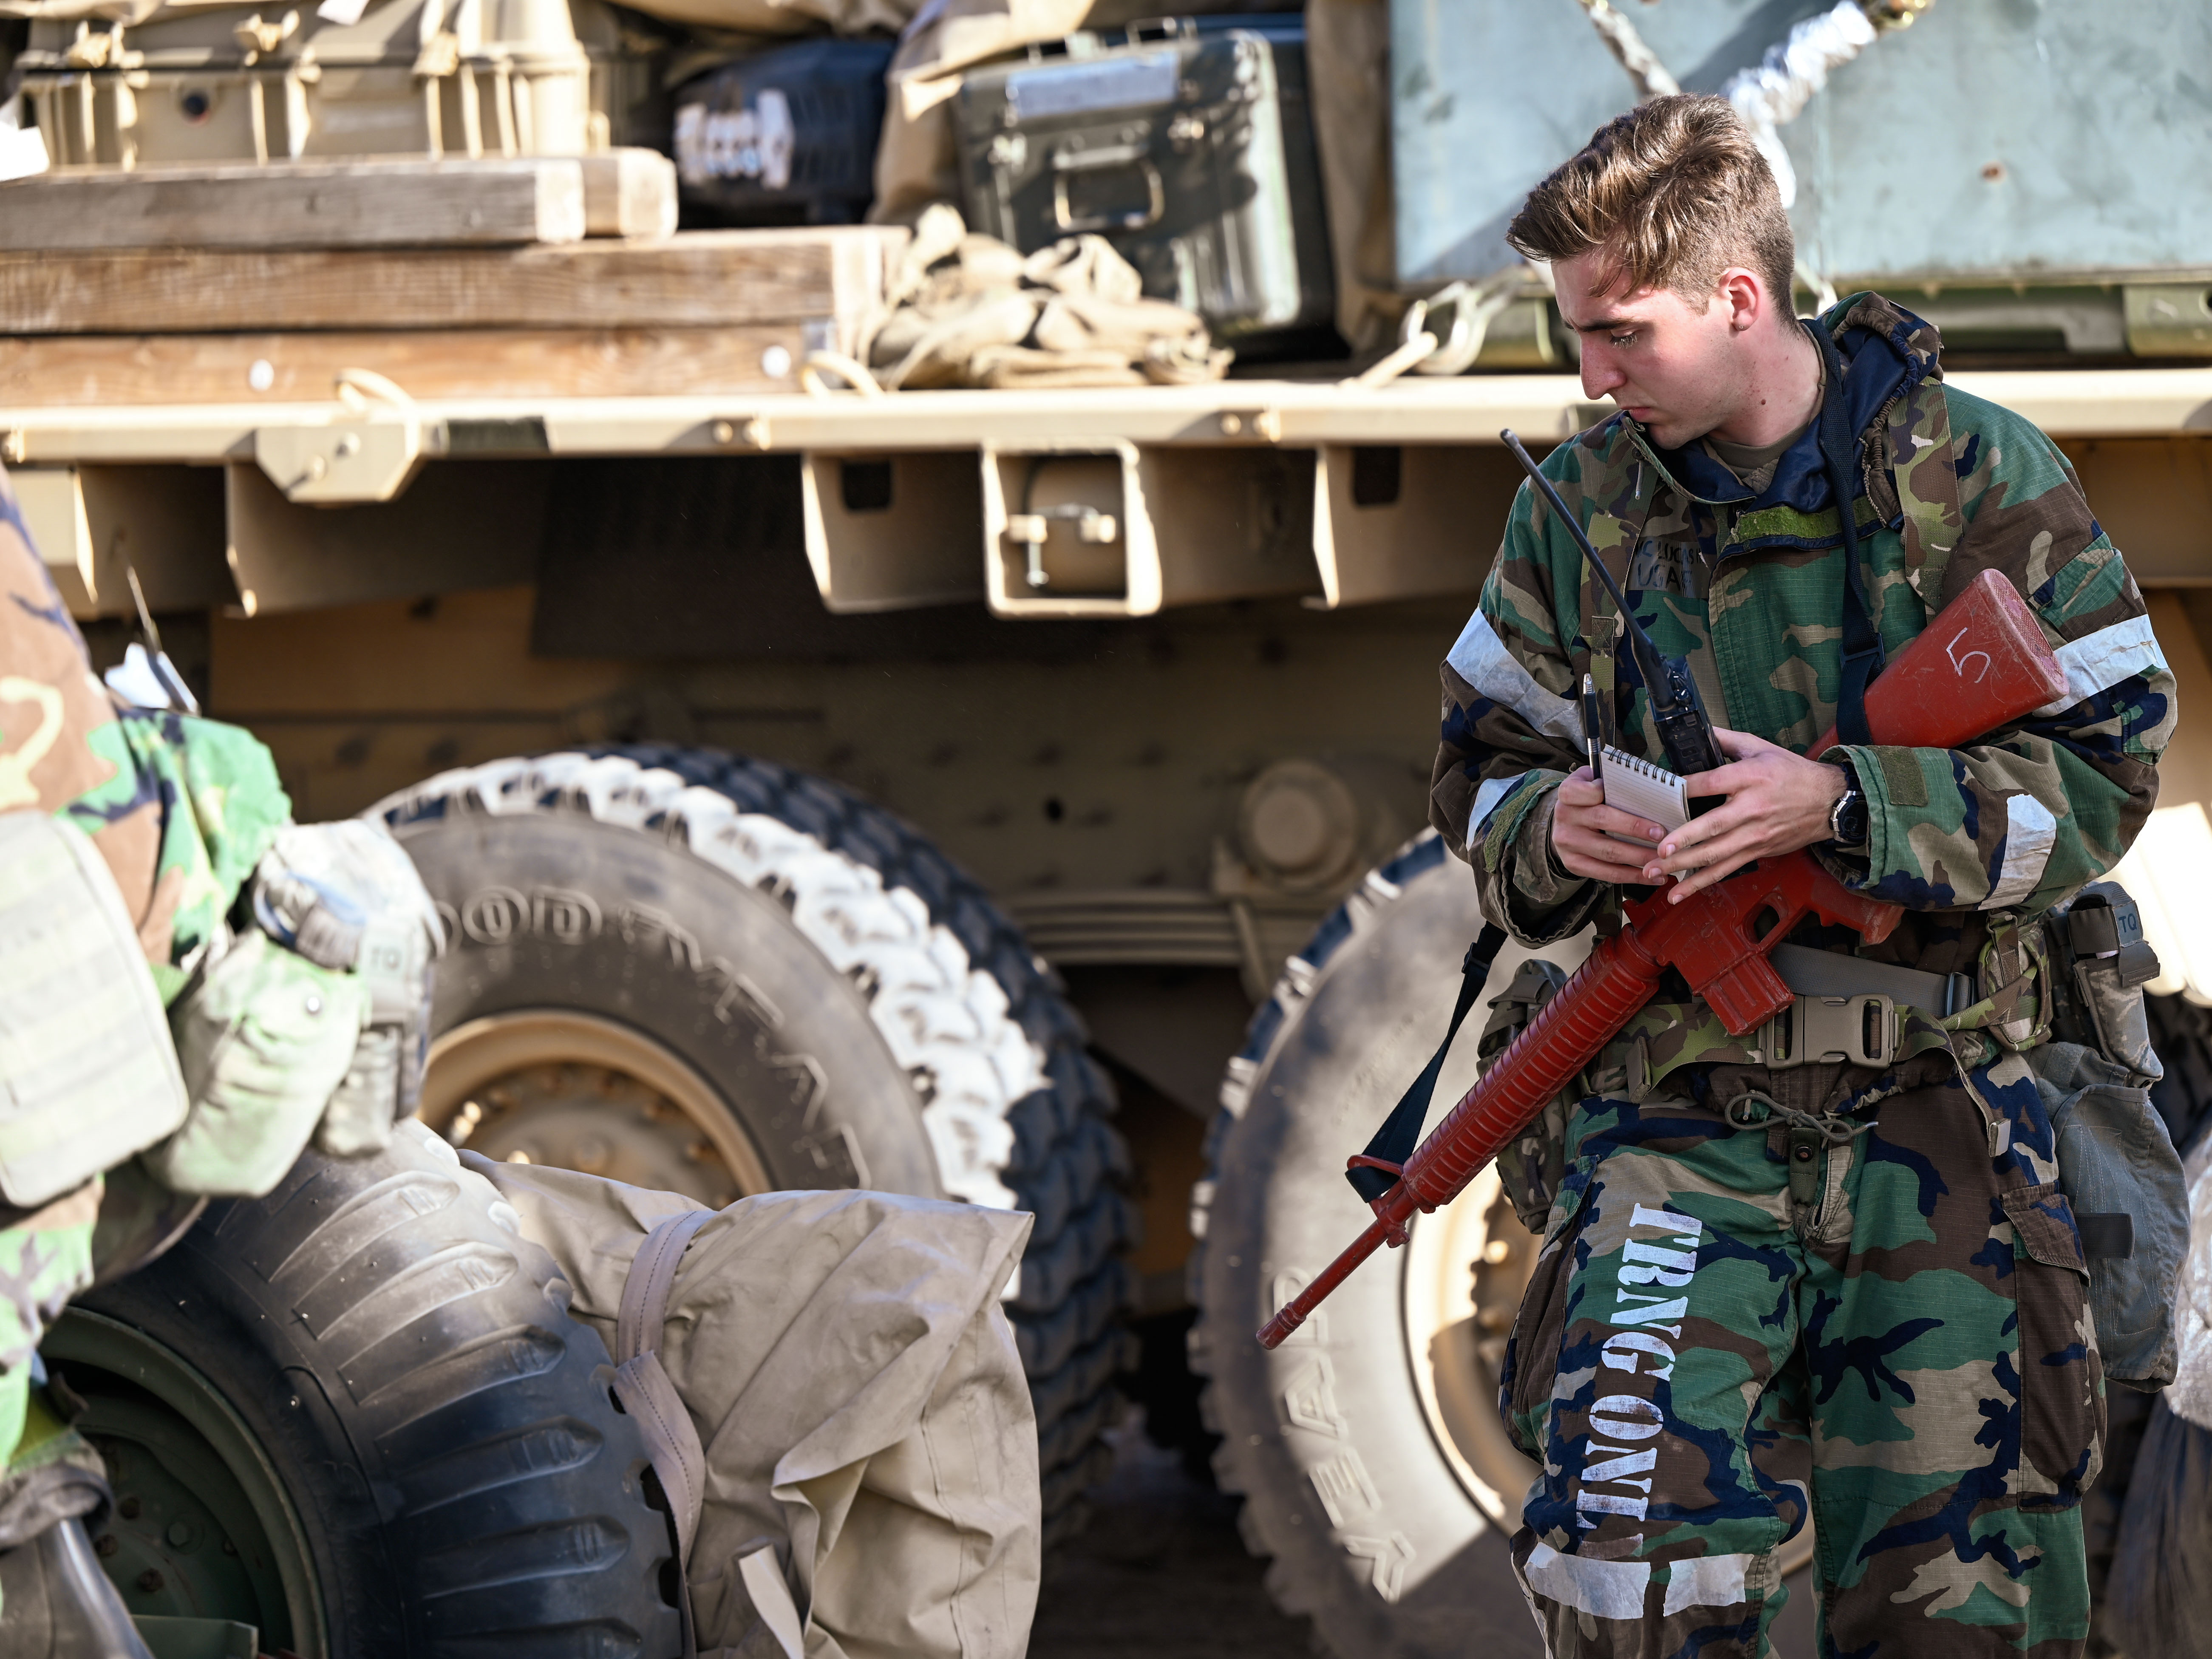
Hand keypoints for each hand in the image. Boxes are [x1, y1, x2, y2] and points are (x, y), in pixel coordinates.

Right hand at [1549, 766, 1673, 883]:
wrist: (1566, 823)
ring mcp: (1567, 843)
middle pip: (1603, 821)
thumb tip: (1654, 786)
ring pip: (1609, 852)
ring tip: (1663, 858)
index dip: (1606, 793)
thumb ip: (1612, 780)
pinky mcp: (1574, 864)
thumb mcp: (1593, 780)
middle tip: (1661, 834)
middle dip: (1635, 828)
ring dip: (1639, 857)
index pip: (1586, 790)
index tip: (1632, 797)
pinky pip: (1607, 874)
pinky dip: (1632, 876)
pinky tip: (1651, 876)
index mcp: (1568, 793)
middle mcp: (1565, 817)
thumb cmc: (1589, 799)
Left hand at [1648, 728, 1847, 901]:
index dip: (1684, 789)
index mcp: (1750, 777)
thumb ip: (1726, 740)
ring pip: (1716, 854)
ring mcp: (1755, 834)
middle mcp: (1752, 808)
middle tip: (1658, 849)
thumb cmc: (1792, 773)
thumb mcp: (1761, 748)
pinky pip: (1725, 869)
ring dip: (1684, 867)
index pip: (1711, 782)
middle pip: (1713, 826)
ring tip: (1655, 872)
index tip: (1659, 794)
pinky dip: (1701, 883)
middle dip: (1684, 839)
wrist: (1829, 801)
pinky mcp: (1757, 851)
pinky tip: (1679, 893)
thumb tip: (1698, 730)